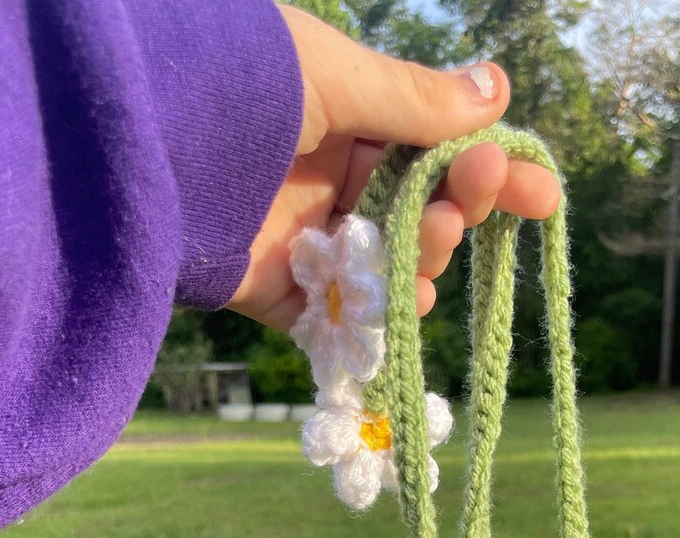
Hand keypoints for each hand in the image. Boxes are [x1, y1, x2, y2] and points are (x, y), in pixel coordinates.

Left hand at [228, 7, 560, 331]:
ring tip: (425, 237)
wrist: (139, 139)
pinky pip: (339, 316)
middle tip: (477, 196)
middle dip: (458, 209)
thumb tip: (496, 92)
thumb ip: (415, 102)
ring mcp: (302, 237)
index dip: (487, 171)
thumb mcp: (336, 78)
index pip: (431, 149)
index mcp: (340, 116)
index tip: (540, 191)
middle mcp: (324, 177)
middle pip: (418, 212)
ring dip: (422, 256)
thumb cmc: (236, 84)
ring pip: (389, 265)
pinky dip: (376, 317)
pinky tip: (410, 302)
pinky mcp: (274, 291)